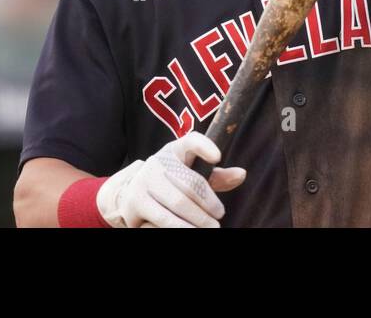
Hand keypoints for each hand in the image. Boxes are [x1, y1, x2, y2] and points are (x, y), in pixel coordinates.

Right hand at [95, 131, 246, 227]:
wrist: (128, 195)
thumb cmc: (169, 183)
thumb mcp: (190, 175)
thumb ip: (215, 177)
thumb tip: (242, 174)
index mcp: (174, 151)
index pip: (190, 141)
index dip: (204, 146)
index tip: (218, 156)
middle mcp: (156, 163)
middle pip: (188, 185)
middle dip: (206, 206)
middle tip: (217, 220)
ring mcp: (142, 183)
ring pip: (174, 206)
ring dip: (194, 222)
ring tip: (208, 229)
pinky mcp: (134, 204)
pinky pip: (159, 220)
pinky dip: (175, 227)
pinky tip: (186, 229)